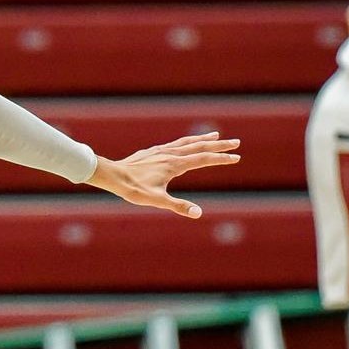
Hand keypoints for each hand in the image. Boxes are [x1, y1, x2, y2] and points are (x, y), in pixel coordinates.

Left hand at [89, 132, 240, 217]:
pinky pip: (175, 143)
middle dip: (219, 145)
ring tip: (216, 135)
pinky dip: (187, 141)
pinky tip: (186, 143)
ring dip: (203, 139)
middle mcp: (170, 154)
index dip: (221, 159)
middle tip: (236, 143)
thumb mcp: (157, 200)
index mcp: (175, 165)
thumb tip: (198, 213)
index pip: (204, 159)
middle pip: (200, 147)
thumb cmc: (133, 189)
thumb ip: (178, 206)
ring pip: (187, 142)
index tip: (236, 158)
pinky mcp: (153, 151)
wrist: (112, 175)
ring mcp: (162, 151)